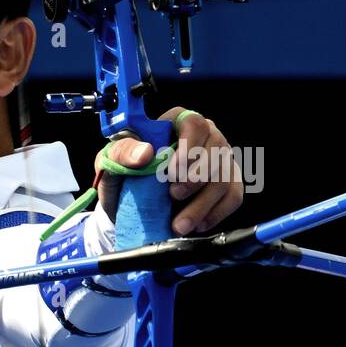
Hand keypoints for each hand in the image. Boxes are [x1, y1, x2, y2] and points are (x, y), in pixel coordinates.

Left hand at [95, 107, 243, 235]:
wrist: (130, 203)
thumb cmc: (124, 173)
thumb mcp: (111, 160)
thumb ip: (122, 152)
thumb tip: (145, 153)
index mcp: (177, 121)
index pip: (194, 124)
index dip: (188, 148)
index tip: (171, 173)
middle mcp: (205, 136)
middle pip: (216, 151)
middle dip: (195, 180)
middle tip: (173, 197)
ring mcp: (220, 160)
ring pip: (224, 178)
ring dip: (202, 205)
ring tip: (179, 224)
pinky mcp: (228, 183)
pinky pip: (234, 196)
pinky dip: (216, 214)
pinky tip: (196, 224)